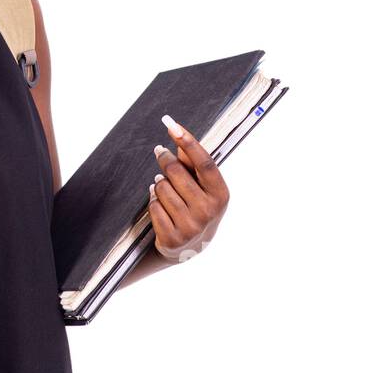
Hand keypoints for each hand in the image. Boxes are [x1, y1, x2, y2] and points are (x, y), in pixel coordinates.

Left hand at [148, 114, 229, 262]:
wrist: (189, 248)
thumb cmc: (197, 208)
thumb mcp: (202, 187)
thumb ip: (192, 163)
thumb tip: (178, 134)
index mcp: (221, 195)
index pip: (203, 163)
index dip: (187, 141)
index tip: (171, 124)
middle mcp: (209, 211)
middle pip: (176, 172)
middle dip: (165, 159)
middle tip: (160, 152)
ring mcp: (190, 226)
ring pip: (160, 188)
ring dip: (158, 185)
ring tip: (164, 189)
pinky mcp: (172, 237)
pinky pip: (153, 206)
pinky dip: (153, 201)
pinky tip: (160, 206)